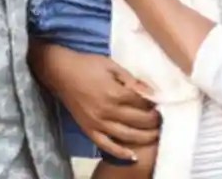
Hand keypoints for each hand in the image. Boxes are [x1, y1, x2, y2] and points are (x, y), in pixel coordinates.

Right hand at [30, 42, 159, 161]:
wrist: (60, 72)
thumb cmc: (87, 65)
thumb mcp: (112, 66)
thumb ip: (132, 80)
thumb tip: (150, 92)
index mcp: (115, 93)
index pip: (142, 103)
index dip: (153, 103)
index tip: (160, 103)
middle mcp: (107, 111)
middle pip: (138, 120)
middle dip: (153, 121)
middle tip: (161, 119)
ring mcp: (97, 122)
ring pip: (127, 136)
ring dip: (145, 137)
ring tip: (156, 135)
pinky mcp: (88, 129)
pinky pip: (106, 145)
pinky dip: (120, 153)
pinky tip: (133, 156)